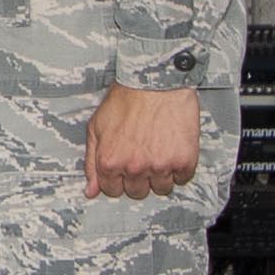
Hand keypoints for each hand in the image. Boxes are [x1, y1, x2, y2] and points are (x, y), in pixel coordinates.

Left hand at [83, 82, 202, 199]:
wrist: (156, 82)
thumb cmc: (125, 100)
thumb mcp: (96, 127)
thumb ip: (91, 162)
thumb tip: (91, 192)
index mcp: (110, 162)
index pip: (112, 190)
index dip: (118, 177)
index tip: (125, 165)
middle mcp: (134, 168)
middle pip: (138, 192)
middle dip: (138, 177)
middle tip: (142, 155)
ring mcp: (160, 166)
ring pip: (161, 188)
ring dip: (160, 174)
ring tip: (158, 150)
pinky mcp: (183, 160)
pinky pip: (183, 178)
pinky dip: (180, 167)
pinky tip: (173, 149)